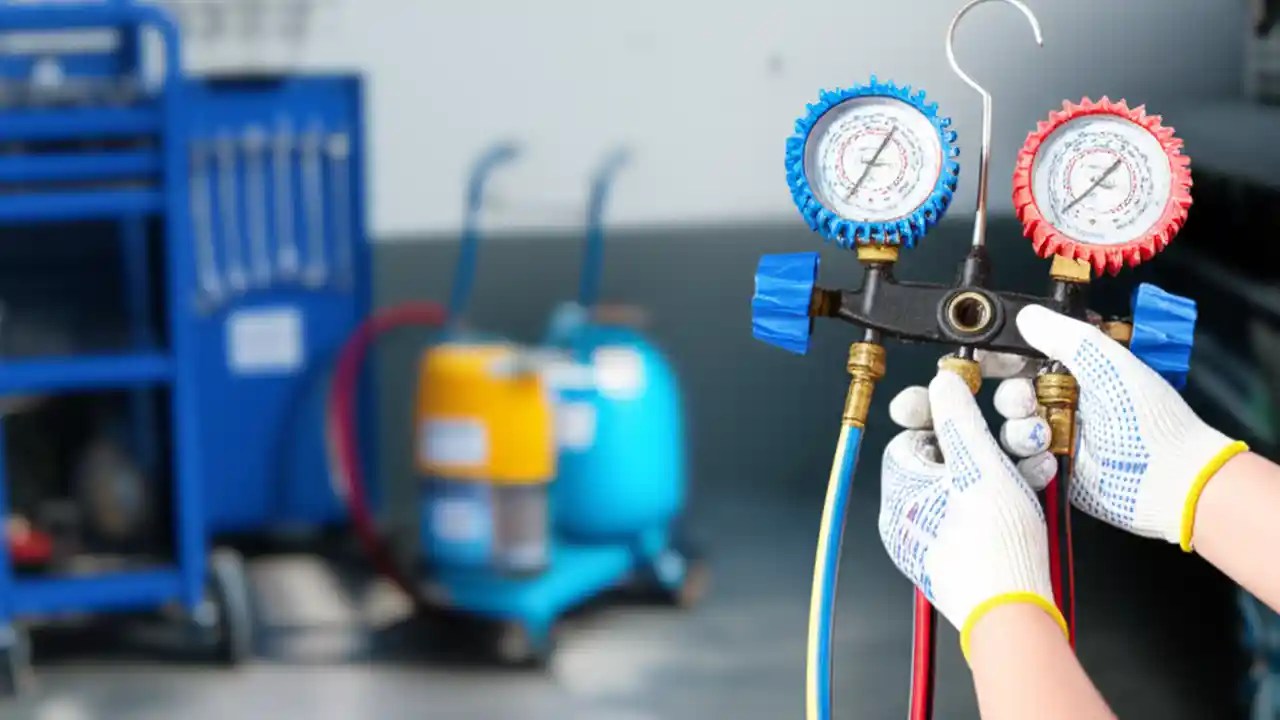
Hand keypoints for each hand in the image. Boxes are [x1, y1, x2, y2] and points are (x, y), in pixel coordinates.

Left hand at [879, 371, 1065, 656]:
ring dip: (1003, 467)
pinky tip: (1034, 486)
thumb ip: (959, 419)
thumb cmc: (993, 547)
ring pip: (967, 487)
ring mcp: (934, 542)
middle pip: (944, 461)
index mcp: (900, 495)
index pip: (910, 438)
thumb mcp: (979, 464)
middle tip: (1010, 437)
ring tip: (1032, 460)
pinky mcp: (961, 559)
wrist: (1015, 614)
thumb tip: (941, 384)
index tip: (963, 403)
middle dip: (983, 443)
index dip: (940, 417)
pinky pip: (978, 514)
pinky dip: (1003, 497)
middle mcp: (909, 521)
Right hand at [998, 306, 1246, 548]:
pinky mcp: (1057, 473)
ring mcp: (1060, 440)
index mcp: (1080, 372)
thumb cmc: (1147, 418)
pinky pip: (1023, 466)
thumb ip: (1066, 337)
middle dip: (1011, 398)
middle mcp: (1066, 404)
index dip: (1006, 357)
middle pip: (1012, 394)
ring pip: (1014, 430)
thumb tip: (1026, 315)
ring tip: (1045, 438)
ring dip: (1021, 432)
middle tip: (1025, 403)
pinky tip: (1051, 463)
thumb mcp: (1110, 365)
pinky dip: (1030, 464)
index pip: (1029, 357)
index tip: (986, 359)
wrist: (1170, 480)